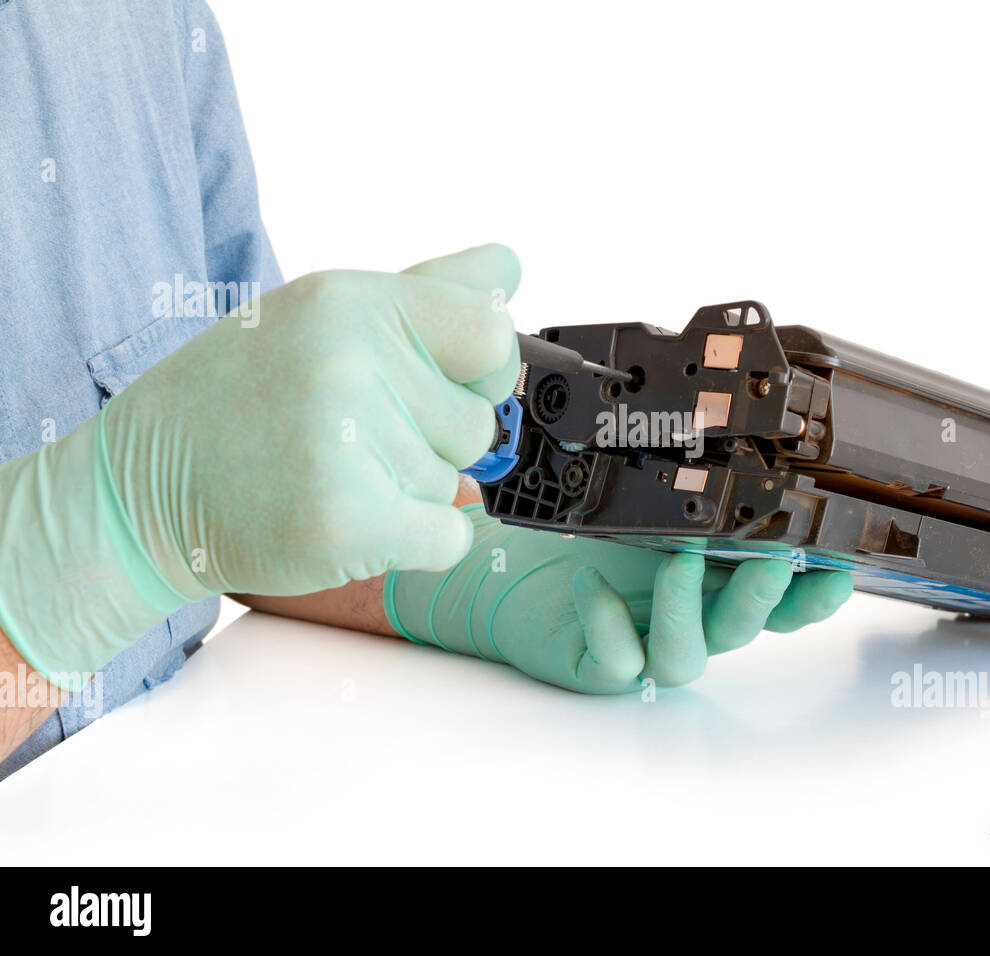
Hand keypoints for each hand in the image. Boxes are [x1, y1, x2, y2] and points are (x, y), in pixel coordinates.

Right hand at [0, 245, 519, 685]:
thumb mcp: (319, 317)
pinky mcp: (347, 519)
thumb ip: (426, 293)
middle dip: (432, 440)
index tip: (446, 383)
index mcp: (350, 302)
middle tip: (351, 435)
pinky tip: (351, 518)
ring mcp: (347, 441)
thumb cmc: (238, 399)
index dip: (483, 369)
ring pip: (455, 484)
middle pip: (477, 422)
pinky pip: (448, 537)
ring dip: (408, 489)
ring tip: (329, 470)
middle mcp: (350, 362)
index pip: (490, 332)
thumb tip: (509, 267)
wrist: (138, 489)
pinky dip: (414, 541)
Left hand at [385, 507, 854, 692]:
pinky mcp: (599, 665)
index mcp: (712, 580)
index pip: (780, 598)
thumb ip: (691, 475)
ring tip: (677, 560)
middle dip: (765, 597)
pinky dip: (606, 621)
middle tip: (773, 560)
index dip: (816, 591)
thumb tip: (726, 404)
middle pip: (745, 627)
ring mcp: (646, 645)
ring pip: (688, 655)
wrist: (507, 573)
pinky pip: (615, 660)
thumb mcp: (644, 495)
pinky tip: (589, 581)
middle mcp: (688, 617)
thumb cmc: (581, 535)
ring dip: (688, 607)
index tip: (840, 567)